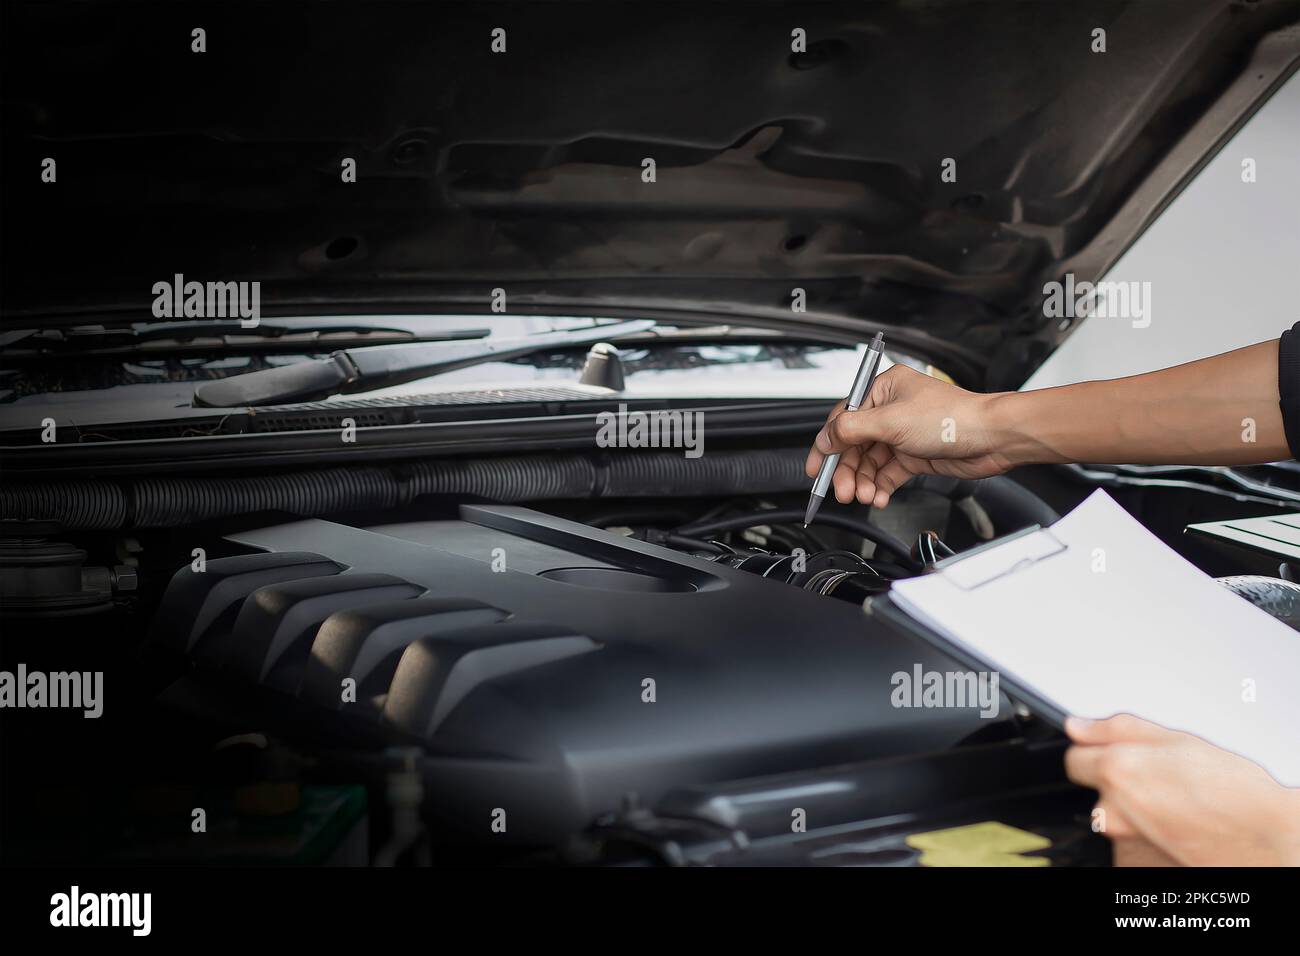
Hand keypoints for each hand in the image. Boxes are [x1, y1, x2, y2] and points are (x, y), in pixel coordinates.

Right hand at [804, 364, 1016, 507]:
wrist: (991, 438)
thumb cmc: (952, 418)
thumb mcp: (891, 421)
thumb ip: (852, 431)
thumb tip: (825, 438)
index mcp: (883, 389)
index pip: (843, 418)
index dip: (827, 445)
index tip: (816, 467)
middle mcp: (891, 410)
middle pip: (855, 444)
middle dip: (846, 470)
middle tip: (840, 490)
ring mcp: (902, 434)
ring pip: (870, 462)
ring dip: (863, 481)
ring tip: (862, 495)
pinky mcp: (914, 455)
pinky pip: (887, 473)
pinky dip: (880, 486)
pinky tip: (878, 495)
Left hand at [1065, 714, 1299, 866]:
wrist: (1267, 838)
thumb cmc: (1232, 789)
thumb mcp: (1177, 739)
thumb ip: (1117, 729)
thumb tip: (1078, 726)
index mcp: (1117, 769)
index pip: (1073, 759)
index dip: (1093, 752)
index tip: (1109, 753)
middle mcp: (1113, 808)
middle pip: (1097, 789)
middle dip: (1119, 781)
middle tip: (1160, 777)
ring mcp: (1126, 839)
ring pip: (1115, 816)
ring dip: (1133, 808)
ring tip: (1175, 801)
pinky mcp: (1139, 860)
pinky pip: (1131, 839)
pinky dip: (1146, 831)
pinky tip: (1176, 822)